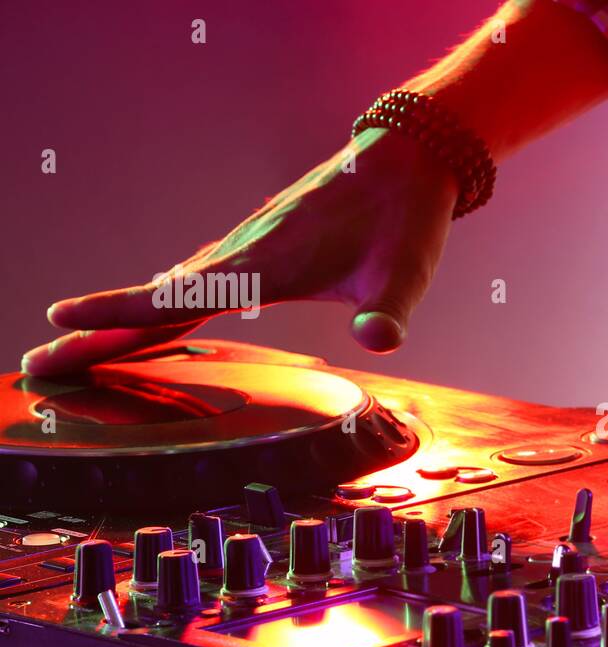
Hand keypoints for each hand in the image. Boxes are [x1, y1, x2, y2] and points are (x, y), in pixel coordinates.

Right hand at [22, 127, 457, 375]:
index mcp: (265, 265)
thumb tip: (381, 340)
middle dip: (97, 335)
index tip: (63, 321)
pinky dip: (160, 306)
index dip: (120, 314)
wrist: (409, 162)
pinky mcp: (260, 248)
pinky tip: (153, 323)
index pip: (178, 296)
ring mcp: (248, 250)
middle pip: (157, 302)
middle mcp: (243, 255)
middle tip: (40, 365)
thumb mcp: (407, 274)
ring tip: (74, 353)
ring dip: (121, 324)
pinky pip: (195, 284)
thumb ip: (391, 313)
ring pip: (171, 292)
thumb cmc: (405, 221)